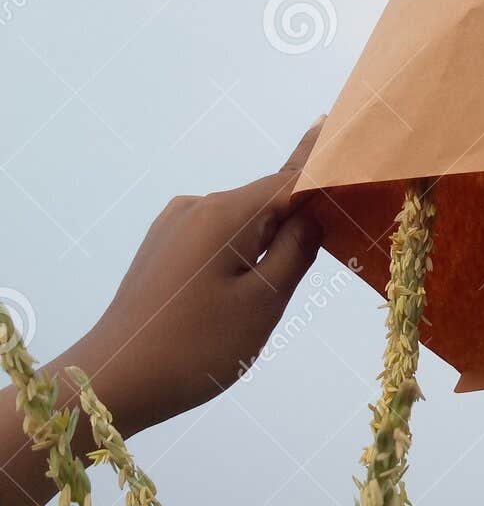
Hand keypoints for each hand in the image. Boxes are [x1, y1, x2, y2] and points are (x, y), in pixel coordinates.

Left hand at [0, 121, 323, 505]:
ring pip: (240, 225)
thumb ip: (295, 252)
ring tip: (283, 284)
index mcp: (225, 214)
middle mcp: (196, 207)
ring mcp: (173, 228)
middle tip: (336, 235)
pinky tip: (244, 289)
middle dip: (299, 213)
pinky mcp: (161, 251)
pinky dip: (240, 253)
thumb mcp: (262, 304)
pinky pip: (215, 241)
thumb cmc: (196, 348)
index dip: (322, 159)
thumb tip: (311, 213)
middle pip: (265, 201)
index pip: (288, 176)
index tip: (345, 126)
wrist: (116, 379)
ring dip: (268, 242)